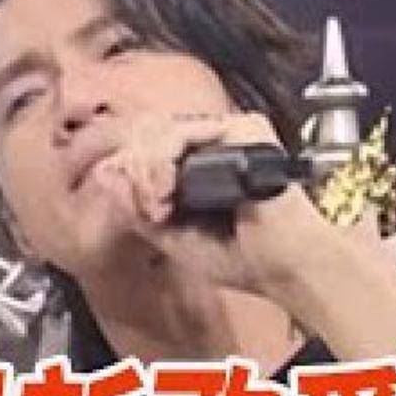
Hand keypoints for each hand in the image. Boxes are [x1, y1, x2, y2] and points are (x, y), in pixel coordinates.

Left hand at [95, 109, 330, 294]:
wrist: (287, 266)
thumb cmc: (246, 257)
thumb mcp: (174, 237)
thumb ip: (139, 209)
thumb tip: (108, 175)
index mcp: (199, 163)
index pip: (146, 146)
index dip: (130, 173)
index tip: (142, 210)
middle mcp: (214, 143)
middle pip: (148, 134)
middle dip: (136, 174)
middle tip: (152, 210)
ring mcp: (230, 133)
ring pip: (160, 132)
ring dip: (147, 172)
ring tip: (161, 205)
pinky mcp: (245, 129)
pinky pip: (185, 131)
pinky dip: (165, 161)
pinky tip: (170, 191)